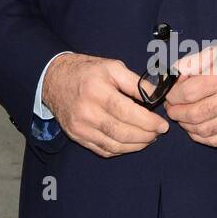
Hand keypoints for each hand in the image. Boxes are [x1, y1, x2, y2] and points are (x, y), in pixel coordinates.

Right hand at [42, 52, 168, 156]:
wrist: (54, 80)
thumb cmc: (87, 72)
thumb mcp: (112, 67)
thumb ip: (136, 83)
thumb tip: (156, 96)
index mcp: (97, 91)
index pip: (127, 113)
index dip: (148, 122)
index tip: (162, 125)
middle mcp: (87, 112)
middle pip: (122, 133)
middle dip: (145, 136)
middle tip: (158, 133)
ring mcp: (80, 127)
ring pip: (114, 145)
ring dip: (135, 146)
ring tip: (148, 139)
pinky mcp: (77, 136)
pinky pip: (103, 150)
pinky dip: (121, 150)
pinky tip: (131, 144)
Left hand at [163, 38, 216, 146]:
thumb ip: (193, 62)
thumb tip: (172, 74)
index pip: (188, 93)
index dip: (173, 95)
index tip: (170, 93)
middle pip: (194, 114)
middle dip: (176, 112)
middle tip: (172, 107)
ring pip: (203, 130)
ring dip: (186, 125)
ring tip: (182, 116)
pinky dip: (201, 137)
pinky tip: (196, 128)